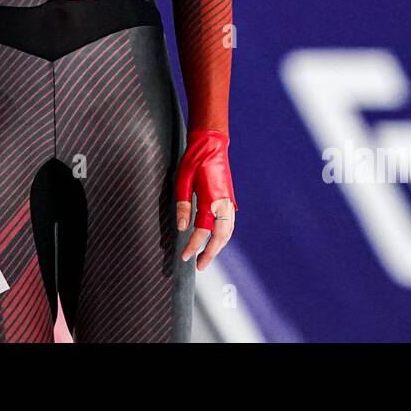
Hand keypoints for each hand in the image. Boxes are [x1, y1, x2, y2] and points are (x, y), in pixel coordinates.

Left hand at [174, 129, 237, 270]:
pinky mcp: (229, 199)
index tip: (185, 256)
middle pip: (220, 237)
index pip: (202, 231)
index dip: (193, 246)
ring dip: (218, 246)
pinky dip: (223, 235)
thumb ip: (183, 206)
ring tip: (207, 256)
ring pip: (228, 232)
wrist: (211, 144)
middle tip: (200, 266)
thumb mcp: (183, 181)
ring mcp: (229, 202)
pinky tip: (216, 239)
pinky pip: (229, 223)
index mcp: (212, 200)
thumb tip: (181, 227)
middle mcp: (224, 204)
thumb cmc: (195, 159)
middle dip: (210, 253)